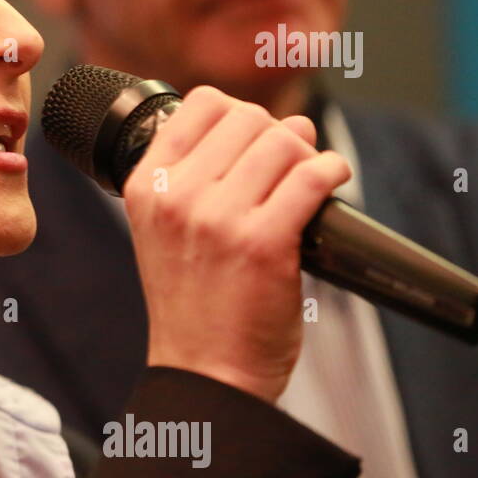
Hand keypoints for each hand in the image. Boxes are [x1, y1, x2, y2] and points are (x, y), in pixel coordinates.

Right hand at [122, 85, 351, 403]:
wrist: (204, 373)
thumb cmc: (193, 305)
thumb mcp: (164, 231)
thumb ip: (197, 176)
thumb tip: (283, 125)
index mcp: (145, 187)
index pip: (201, 105)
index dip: (239, 113)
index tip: (254, 140)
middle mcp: (175, 197)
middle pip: (247, 119)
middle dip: (277, 134)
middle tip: (288, 165)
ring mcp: (217, 219)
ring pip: (283, 142)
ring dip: (307, 155)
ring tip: (309, 180)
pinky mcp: (262, 243)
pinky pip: (311, 177)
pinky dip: (332, 172)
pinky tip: (332, 184)